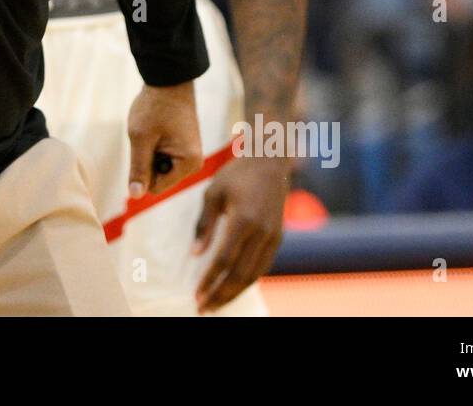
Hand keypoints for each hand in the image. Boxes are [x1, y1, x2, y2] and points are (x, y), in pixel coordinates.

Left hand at [127, 83, 201, 198]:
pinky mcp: (184, 148)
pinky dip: (154, 146)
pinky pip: (162, 157)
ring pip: (158, 167)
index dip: (142, 170)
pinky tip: (158, 128)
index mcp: (188, 164)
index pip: (156, 187)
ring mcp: (190, 156)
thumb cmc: (155, 106)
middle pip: (158, 179)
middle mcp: (194, 164)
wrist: (169, 80)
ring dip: (149, 152)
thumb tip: (136, 195)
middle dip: (147, 160)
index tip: (145, 145)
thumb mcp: (141, 138)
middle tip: (149, 135)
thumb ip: (138, 168)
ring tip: (154, 130)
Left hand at [192, 156, 287, 312]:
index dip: (209, 280)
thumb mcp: (212, 194)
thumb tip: (195, 255)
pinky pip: (262, 266)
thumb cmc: (236, 175)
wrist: (269, 163)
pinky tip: (233, 287)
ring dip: (234, 292)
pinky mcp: (278, 238)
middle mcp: (262, 232)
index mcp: (243, 220)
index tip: (197, 295)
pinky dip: (247, 281)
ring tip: (217, 304)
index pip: (224, 259)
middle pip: (240, 274)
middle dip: (221, 294)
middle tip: (204, 308)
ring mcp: (273, 236)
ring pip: (254, 274)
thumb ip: (204, 225)